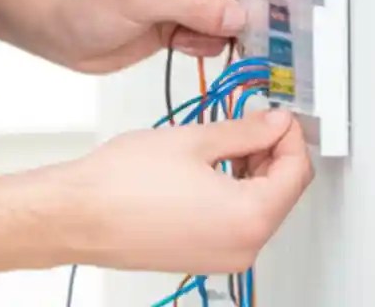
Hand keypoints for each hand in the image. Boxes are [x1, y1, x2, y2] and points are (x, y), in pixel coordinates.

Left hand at [34, 0, 245, 72]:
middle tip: (251, 30)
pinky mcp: (177, 29)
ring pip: (225, 17)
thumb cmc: (90, 7)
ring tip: (194, 37)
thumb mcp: (142, 2)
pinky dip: (203, 45)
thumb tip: (239, 15)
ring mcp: (182, 3)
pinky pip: (209, 38)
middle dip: (242, 10)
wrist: (62, 38)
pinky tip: (179, 46)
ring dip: (220, 32)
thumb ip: (193, 7)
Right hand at [58, 110, 313, 273]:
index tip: (277, 115)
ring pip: (258, 209)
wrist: (77, 215)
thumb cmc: (121, 184)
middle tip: (251, 121)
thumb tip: (273, 123)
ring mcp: (222, 259)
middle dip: (271, 153)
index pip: (297, 171)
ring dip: (250, 173)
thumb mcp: (192, 140)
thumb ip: (244, 130)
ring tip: (221, 142)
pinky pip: (234, 225)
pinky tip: (205, 170)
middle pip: (281, 193)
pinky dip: (231, 195)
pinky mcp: (201, 259)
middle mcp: (244, 247)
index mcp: (249, 217)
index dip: (291, 136)